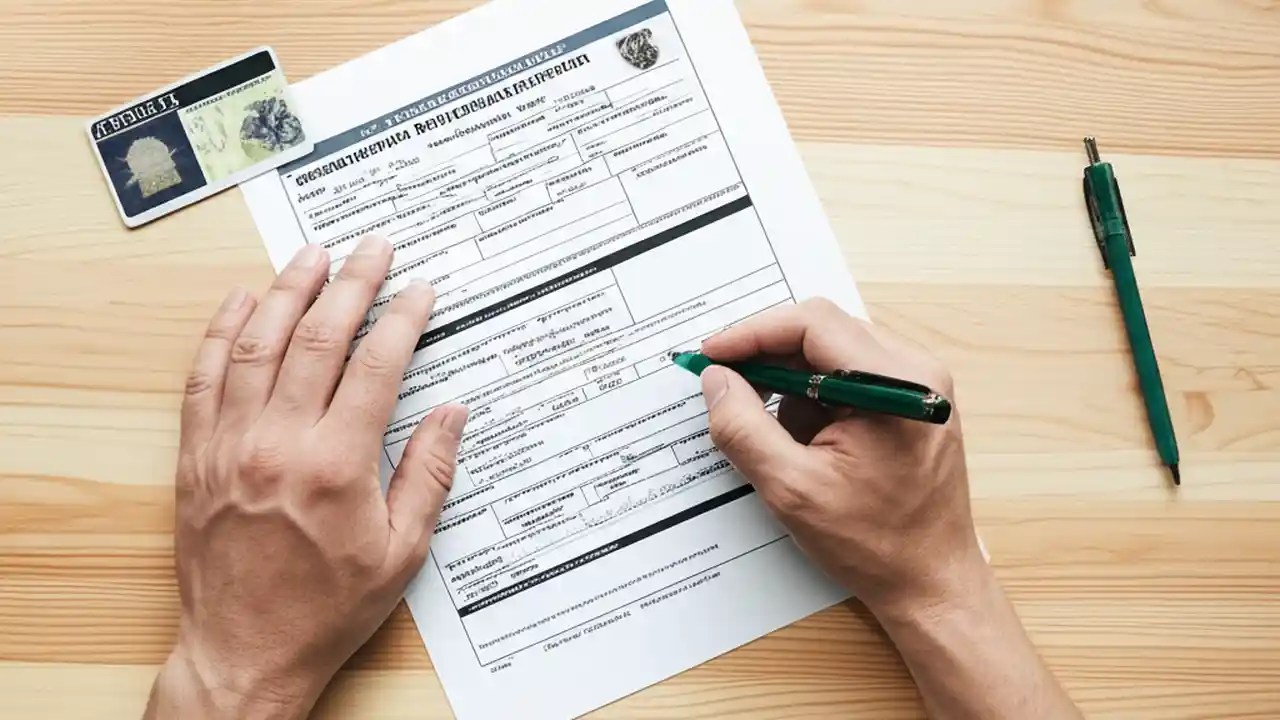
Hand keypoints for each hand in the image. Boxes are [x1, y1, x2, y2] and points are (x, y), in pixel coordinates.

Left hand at [146, 237, 466, 718]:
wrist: (245, 650)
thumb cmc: (326, 607)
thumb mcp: (401, 551)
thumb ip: (428, 474)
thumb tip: (452, 414)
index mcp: (336, 465)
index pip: (375, 366)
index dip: (402, 319)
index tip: (419, 291)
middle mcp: (279, 443)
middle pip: (318, 338)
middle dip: (352, 284)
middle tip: (374, 248)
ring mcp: (230, 445)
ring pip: (257, 343)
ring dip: (287, 290)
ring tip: (313, 254)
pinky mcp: (197, 455)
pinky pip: (204, 376)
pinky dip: (222, 331)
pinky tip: (242, 301)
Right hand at [697, 298, 980, 618]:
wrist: (931, 584)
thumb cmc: (876, 545)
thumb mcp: (792, 489)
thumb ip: (744, 428)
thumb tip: (716, 380)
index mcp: (896, 385)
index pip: (813, 324)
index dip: (753, 333)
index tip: (712, 354)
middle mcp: (916, 372)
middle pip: (823, 331)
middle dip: (769, 359)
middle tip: (727, 387)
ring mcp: (917, 386)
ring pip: (832, 354)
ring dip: (793, 386)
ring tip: (786, 443)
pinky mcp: (910, 403)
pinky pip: (849, 377)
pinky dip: (815, 401)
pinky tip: (809, 446)